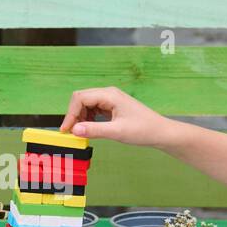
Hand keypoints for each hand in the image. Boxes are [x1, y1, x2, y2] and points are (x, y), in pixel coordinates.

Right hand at [58, 86, 174, 146]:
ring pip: (86, 104)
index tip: (66, 130)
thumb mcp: (117, 132)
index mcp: (109, 95)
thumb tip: (74, 130)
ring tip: (82, 132)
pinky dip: (88, 119)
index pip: (80, 98)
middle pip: (81, 99)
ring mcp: (110, 99)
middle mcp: (108, 94)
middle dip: (74, 115)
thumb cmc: (143, 130)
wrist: (160, 132)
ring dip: (80, 118)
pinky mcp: (112, 107)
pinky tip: (90, 129)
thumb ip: (95, 130)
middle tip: (72, 133)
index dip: (70, 114)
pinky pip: (94, 109)